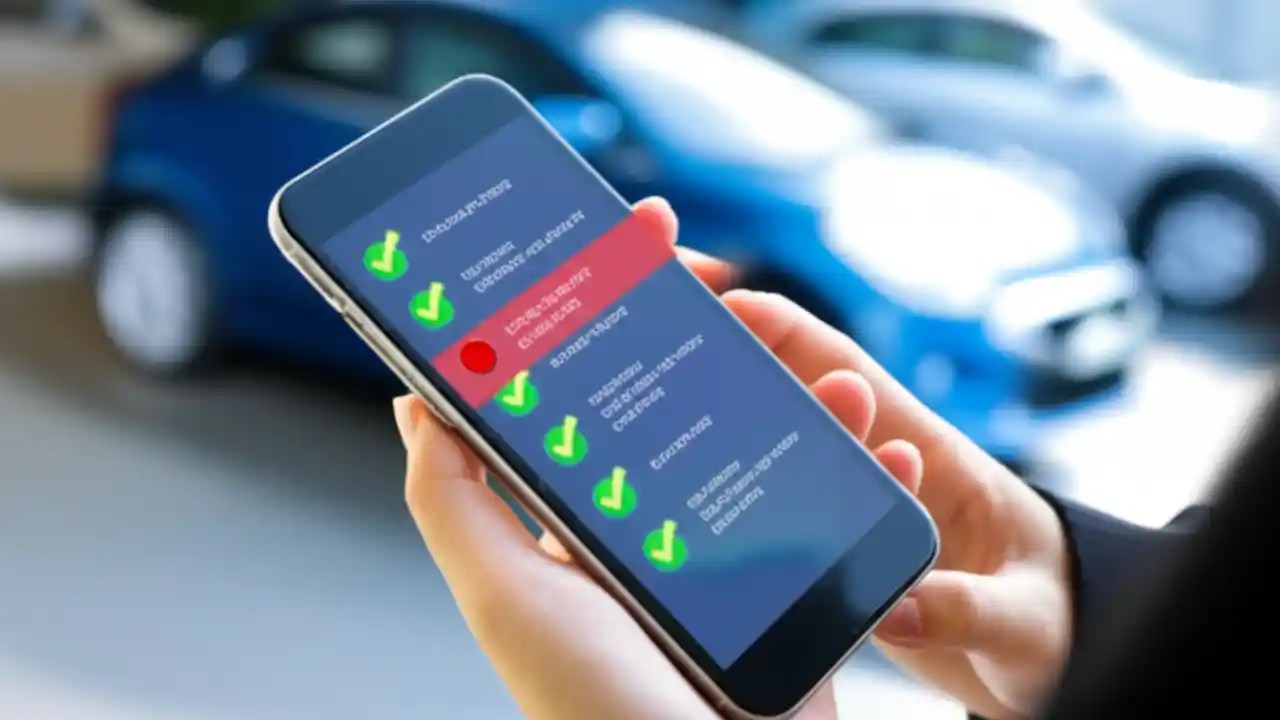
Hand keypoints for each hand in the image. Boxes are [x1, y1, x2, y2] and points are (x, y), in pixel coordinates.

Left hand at [396, 198, 923, 719]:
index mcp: (581, 533)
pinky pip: (840, 521)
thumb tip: (417, 399)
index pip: (596, 402)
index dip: (611, 324)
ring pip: (776, 456)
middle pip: (694, 416)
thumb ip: (456, 499)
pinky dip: (868, 477)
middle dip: (724, 348)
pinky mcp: (800, 600)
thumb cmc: (598, 713)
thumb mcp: (507, 596)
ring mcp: (733, 570)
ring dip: (811, 404)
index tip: (634, 250)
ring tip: (840, 374)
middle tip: (742, 291)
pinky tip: (885, 447)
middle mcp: (654, 542)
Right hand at [704, 260, 1072, 716]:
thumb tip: (900, 612)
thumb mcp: (1025, 619)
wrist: (1050, 647)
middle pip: (797, 394)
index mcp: (935, 458)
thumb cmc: (1053, 614)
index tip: (732, 303)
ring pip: (776, 444)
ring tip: (657, 395)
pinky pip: (776, 507)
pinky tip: (679, 485)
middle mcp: (884, 468)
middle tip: (669, 314)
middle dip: (734, 350)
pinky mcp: (834, 550)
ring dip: (723, 411)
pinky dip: (730, 486)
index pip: (856, 378)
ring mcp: (852, 507)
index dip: (793, 335)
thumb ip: (970, 609)